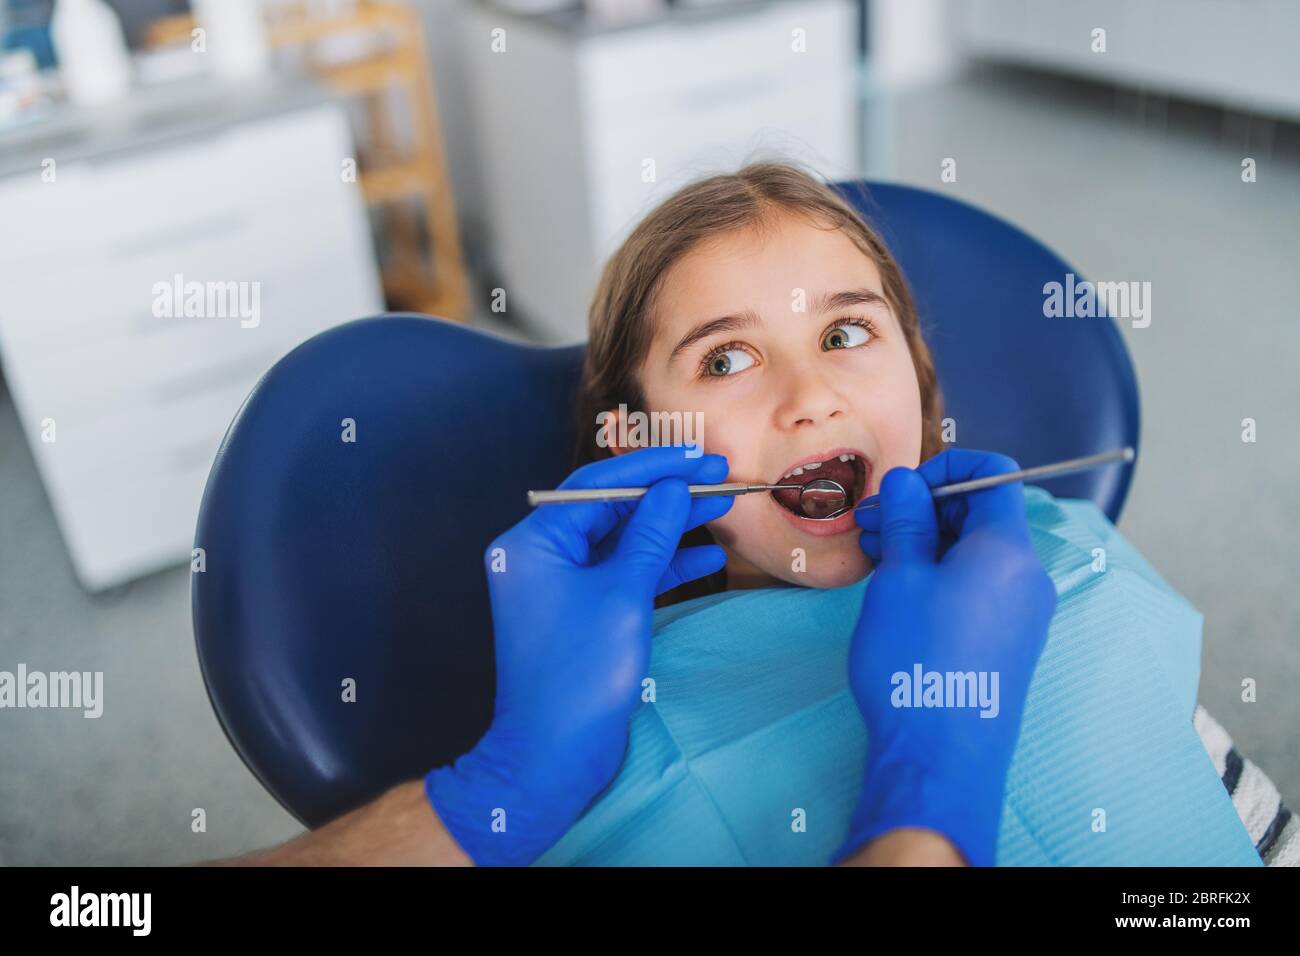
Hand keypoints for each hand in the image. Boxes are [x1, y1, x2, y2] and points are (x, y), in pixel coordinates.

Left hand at [425, 445, 732, 864]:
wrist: (552, 755)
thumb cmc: (580, 672)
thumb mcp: (624, 593)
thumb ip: (651, 534)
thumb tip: (675, 488)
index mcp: (534, 540)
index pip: (597, 485)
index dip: (653, 466)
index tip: (700, 457)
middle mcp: (540, 555)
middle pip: (610, 508)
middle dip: (665, 495)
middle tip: (718, 476)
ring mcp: (560, 585)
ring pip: (621, 541)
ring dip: (669, 528)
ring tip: (722, 509)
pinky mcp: (581, 613)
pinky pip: (622, 575)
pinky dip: (660, 565)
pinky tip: (707, 557)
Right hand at [834, 449, 1056, 865]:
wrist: (939, 756)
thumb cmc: (915, 660)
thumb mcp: (899, 579)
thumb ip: (907, 520)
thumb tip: (908, 482)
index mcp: (1008, 548)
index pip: (995, 475)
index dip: (946, 468)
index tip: (902, 488)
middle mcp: (1028, 575)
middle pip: (983, 514)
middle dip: (926, 508)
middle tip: (873, 524)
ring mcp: (1023, 612)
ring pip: (976, 553)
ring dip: (927, 543)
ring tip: (876, 557)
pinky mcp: (1010, 642)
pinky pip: (979, 587)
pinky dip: (941, 575)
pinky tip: (899, 591)